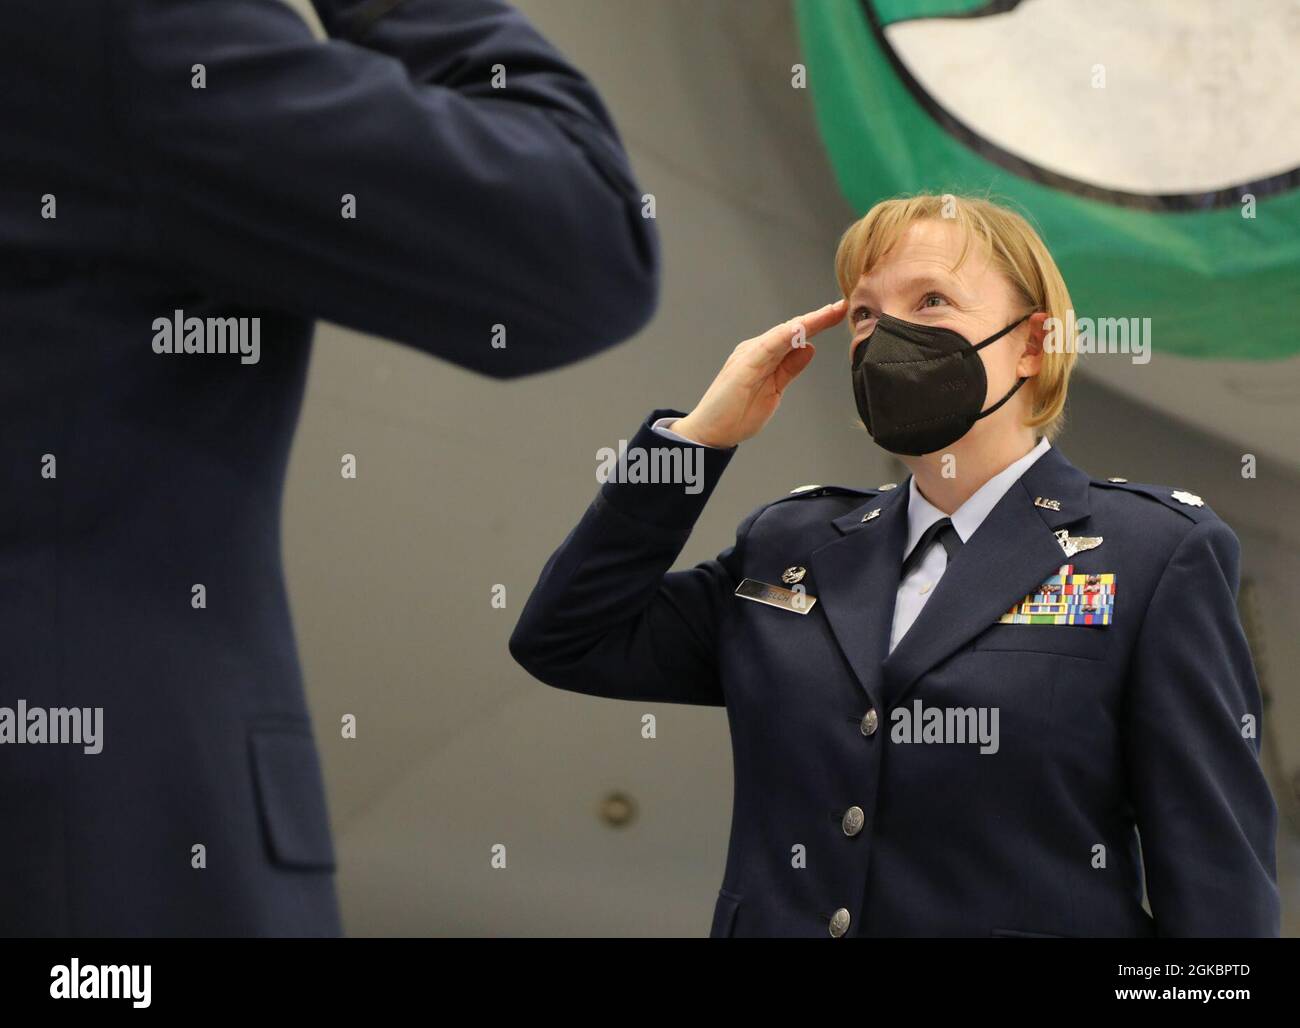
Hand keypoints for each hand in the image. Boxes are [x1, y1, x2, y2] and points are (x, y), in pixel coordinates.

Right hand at [672, 300, 846, 447]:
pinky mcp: (744, 365)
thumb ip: (789, 369)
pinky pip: (768, 346)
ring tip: (830, 312)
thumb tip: (809, 349)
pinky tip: (802, 328)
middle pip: (791, 330)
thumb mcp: (774, 390)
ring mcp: (749, 355)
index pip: (794, 336)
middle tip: (842, 306)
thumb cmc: (736, 414)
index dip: (817, 324)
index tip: (839, 314)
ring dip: (807, 322)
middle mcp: (756, 350)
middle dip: (818, 318)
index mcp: (764, 356)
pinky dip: (785, 336)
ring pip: (783, 333)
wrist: (709, 432)